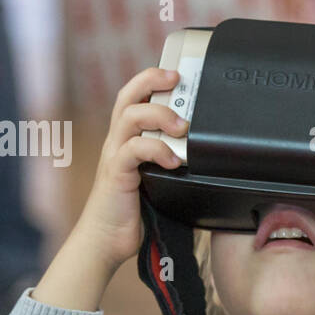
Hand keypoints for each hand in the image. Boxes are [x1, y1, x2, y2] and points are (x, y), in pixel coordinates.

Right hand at [76, 68, 188, 267]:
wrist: (105, 240)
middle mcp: (117, 141)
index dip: (150, 79)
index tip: (176, 73)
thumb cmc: (133, 211)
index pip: (132, 96)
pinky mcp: (116, 174)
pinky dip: (157, 150)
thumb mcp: (155, 179)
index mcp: (125, 138)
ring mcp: (114, 156)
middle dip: (152, 81)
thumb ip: (171, 160)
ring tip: (183, 128)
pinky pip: (134, 150)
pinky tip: (174, 162)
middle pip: (127, 96)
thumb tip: (209, 157)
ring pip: (130, 116)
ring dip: (159, 115)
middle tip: (178, 80)